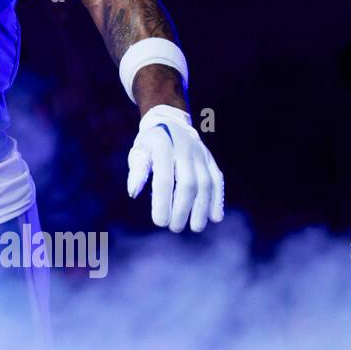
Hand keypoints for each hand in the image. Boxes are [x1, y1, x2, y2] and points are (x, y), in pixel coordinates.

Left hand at [126, 105, 224, 232]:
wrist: (171, 121)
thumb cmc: (150, 143)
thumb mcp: (139, 151)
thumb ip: (137, 170)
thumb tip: (133, 193)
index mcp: (163, 147)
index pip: (164, 179)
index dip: (163, 202)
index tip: (159, 222)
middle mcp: (184, 149)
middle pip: (188, 183)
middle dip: (183, 209)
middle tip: (175, 228)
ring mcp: (200, 154)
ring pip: (206, 184)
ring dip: (202, 208)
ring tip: (196, 227)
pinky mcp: (210, 159)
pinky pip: (217, 180)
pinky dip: (217, 199)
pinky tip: (215, 217)